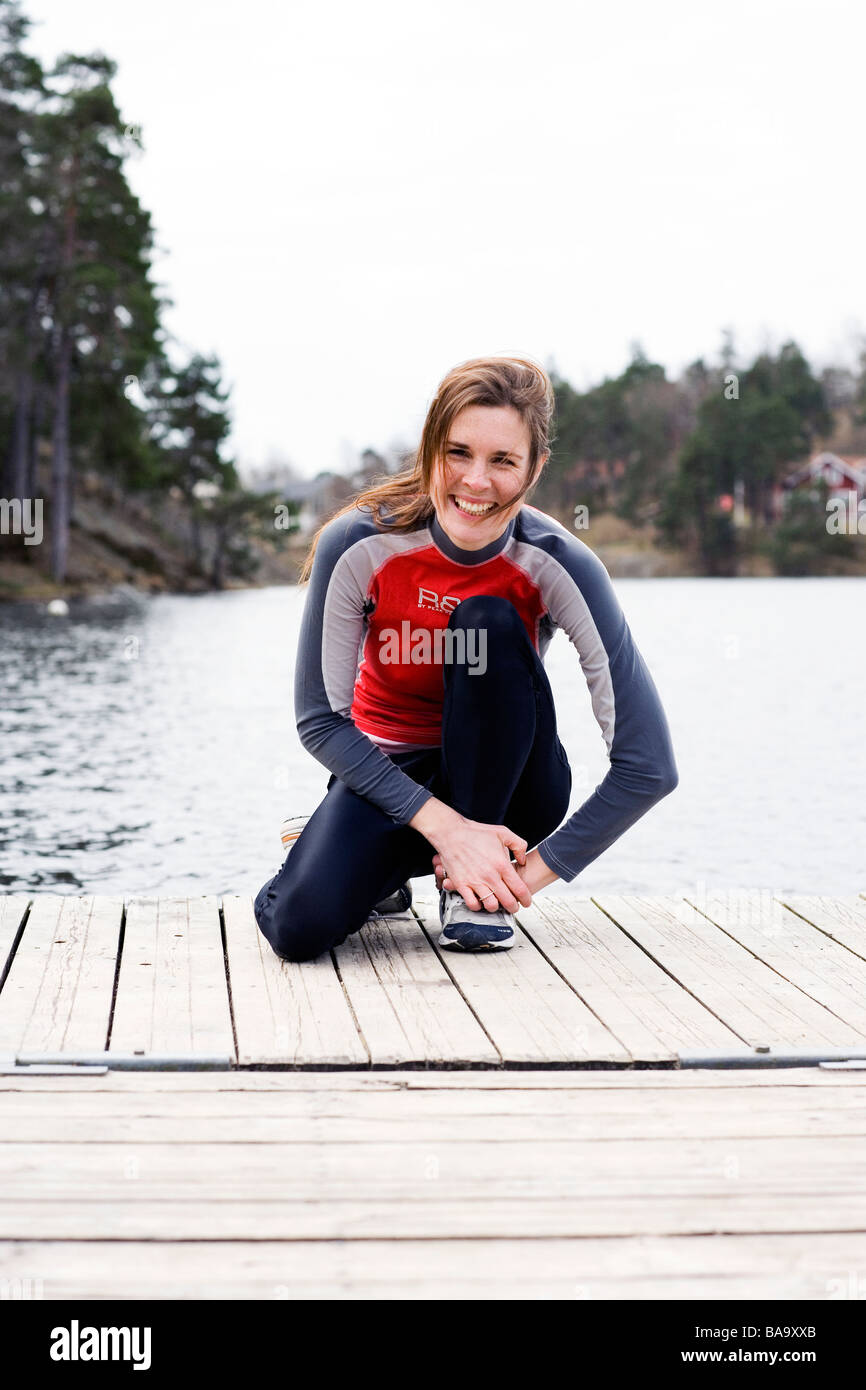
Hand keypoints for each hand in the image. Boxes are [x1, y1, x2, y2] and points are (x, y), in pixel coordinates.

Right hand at [434, 845, 559, 903]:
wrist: (451, 833)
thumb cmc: (475, 832)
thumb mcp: (503, 833)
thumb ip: (519, 845)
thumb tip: (522, 860)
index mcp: (501, 864)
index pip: (519, 889)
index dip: (526, 898)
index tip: (526, 901)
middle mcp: (489, 875)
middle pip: (507, 901)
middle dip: (514, 907)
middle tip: (514, 906)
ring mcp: (475, 881)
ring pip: (491, 906)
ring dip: (496, 907)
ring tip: (496, 903)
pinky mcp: (461, 884)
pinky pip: (472, 904)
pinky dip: (478, 906)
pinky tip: (479, 900)